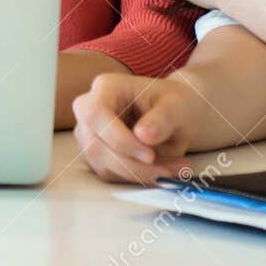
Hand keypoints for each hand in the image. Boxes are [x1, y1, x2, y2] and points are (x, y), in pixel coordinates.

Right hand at [72, 72, 205, 184]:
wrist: (174, 116)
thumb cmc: (173, 104)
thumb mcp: (177, 106)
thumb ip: (162, 119)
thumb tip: (143, 135)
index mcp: (106, 88)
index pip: (95, 114)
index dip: (118, 139)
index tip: (150, 156)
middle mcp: (89, 110)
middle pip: (95, 145)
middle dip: (134, 165)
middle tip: (171, 171)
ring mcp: (88, 134)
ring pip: (103, 165)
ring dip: (141, 174)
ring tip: (176, 168)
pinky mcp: (95, 156)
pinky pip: (111, 174)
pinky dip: (139, 178)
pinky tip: (163, 169)